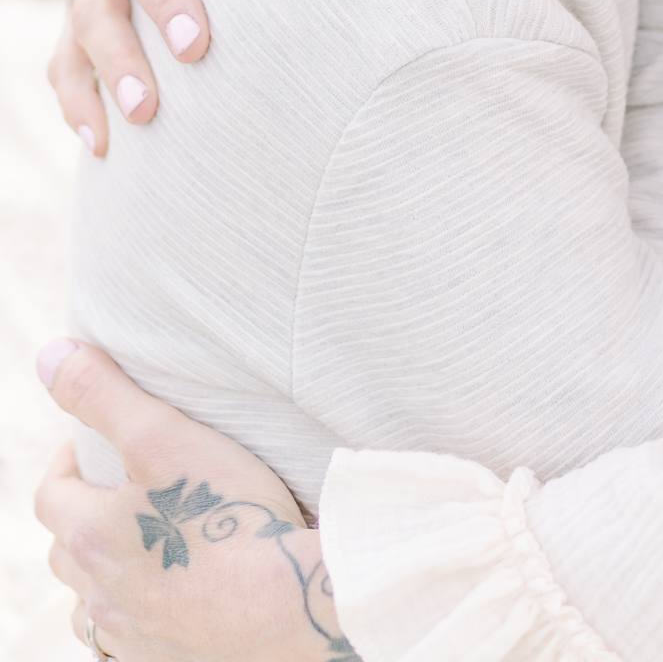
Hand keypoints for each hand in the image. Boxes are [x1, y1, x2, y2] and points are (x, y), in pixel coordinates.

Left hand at [35, 342, 350, 661]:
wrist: (287, 604)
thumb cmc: (227, 515)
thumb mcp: (162, 435)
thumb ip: (103, 394)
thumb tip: (50, 355)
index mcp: (90, 538)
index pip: (51, 495)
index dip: (66, 464)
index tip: (93, 445)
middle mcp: (101, 596)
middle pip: (65, 553)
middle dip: (82, 518)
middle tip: (118, 490)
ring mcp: (133, 636)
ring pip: (92, 607)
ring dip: (102, 576)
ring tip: (136, 551)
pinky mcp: (168, 660)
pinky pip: (130, 645)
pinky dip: (135, 619)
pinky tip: (163, 604)